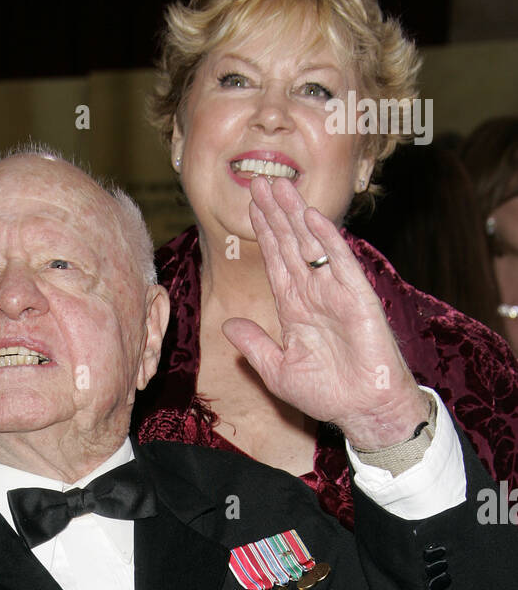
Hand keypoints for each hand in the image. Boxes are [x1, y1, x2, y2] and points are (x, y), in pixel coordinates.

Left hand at [224, 176, 428, 449]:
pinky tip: (311, 215)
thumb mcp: (277, 370)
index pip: (276, 262)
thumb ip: (254, 345)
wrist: (363, 410)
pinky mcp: (358, 296)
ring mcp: (337, 292)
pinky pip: (340, 261)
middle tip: (259, 179)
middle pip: (291, 244)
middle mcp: (314, 294)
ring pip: (312, 244)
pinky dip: (326, 237)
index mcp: (295, 310)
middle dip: (275, 213)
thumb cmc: (326, 394)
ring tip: (280, 183)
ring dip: (296, 214)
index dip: (264, 233)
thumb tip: (227, 326)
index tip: (251, 205)